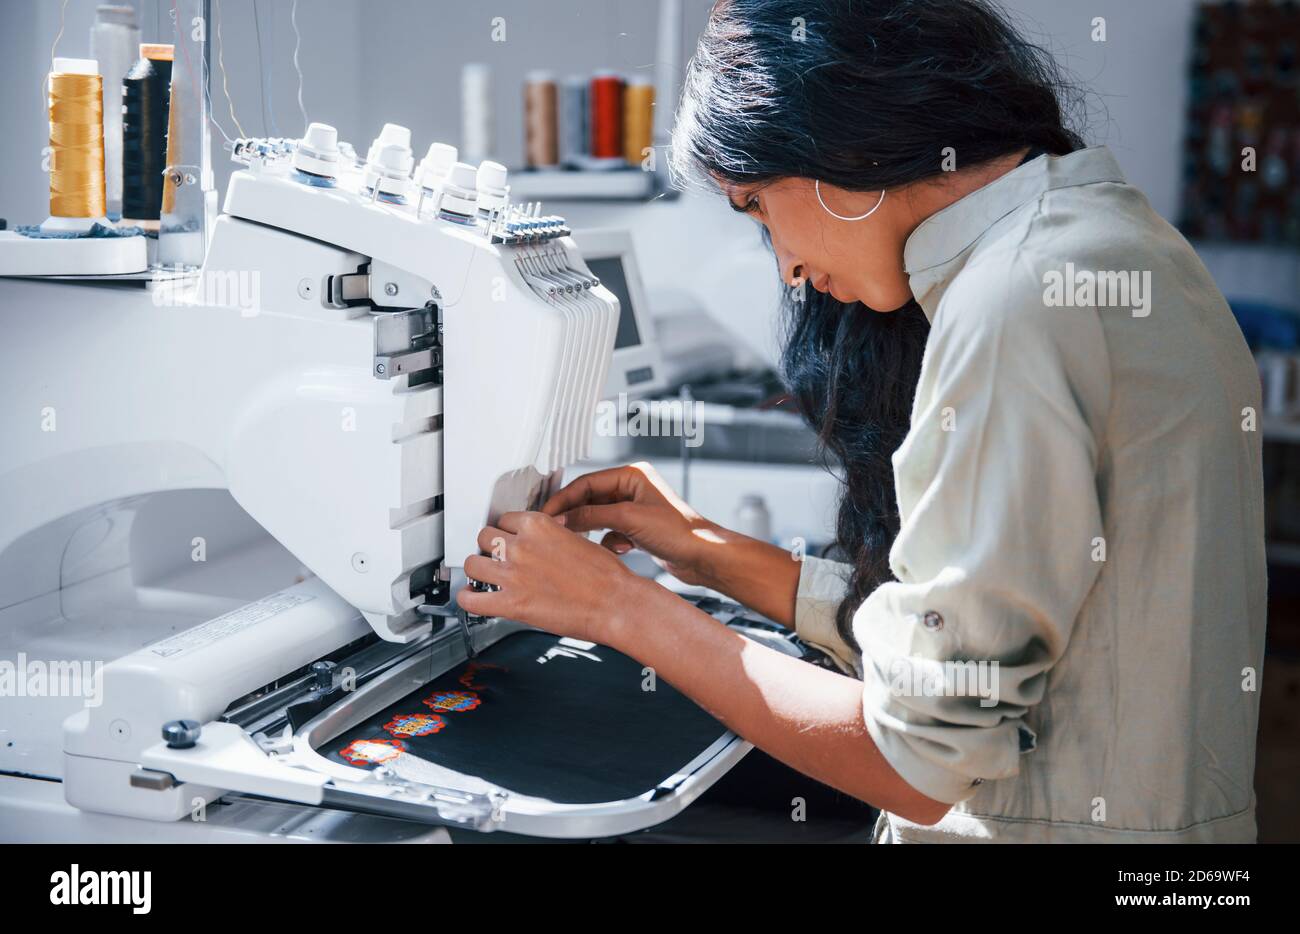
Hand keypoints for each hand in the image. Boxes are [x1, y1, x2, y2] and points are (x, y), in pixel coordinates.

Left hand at [457, 510, 649, 644]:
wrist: (617, 603)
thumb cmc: (607, 576)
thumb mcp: (579, 539)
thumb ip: (553, 536)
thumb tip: (544, 541)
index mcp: (539, 525)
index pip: (505, 519)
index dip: (506, 531)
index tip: (508, 540)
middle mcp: (521, 545)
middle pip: (485, 536)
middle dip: (490, 547)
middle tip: (498, 558)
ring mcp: (513, 574)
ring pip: (472, 563)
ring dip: (477, 570)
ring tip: (484, 577)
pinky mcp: (511, 603)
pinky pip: (471, 600)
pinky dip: (467, 599)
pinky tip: (473, 598)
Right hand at [541, 462, 721, 586]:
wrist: (703, 557)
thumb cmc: (679, 532)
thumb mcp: (628, 519)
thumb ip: (591, 516)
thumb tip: (562, 519)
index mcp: (633, 475)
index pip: (587, 482)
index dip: (565, 499)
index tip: (547, 514)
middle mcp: (633, 488)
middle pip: (590, 499)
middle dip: (575, 515)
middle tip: (555, 528)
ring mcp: (635, 509)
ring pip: (598, 517)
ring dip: (591, 530)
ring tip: (579, 540)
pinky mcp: (637, 529)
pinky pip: (610, 532)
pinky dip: (609, 542)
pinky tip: (619, 549)